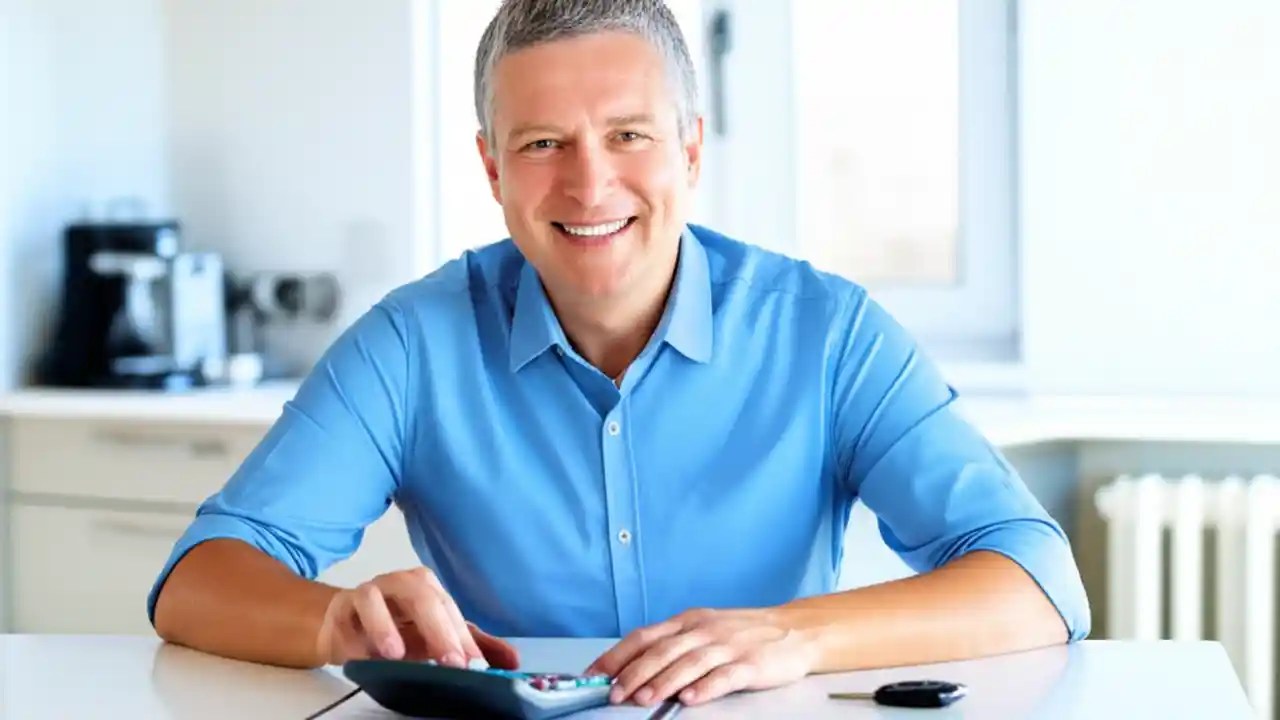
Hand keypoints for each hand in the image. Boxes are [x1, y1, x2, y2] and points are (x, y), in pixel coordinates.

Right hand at [316, 567, 518, 668]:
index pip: (450, 610)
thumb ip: (472, 647)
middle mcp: (402, 583)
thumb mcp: (435, 640)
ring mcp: (371, 590)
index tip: (475, 666)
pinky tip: (367, 654)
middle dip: (439, 630)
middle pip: (423, 597)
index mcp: (428, 588)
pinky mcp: (343, 604)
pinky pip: (350, 612)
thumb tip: (513, 661)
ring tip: (398, 655)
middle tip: (451, 662)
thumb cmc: (396, 630)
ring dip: (387, 625)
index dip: (464, 638)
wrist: (346, 628)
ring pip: (378, 596)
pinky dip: (358, 633)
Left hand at [584, 608, 817, 706]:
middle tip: (613, 694)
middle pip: (662, 650)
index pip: (644, 636)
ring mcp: (728, 646)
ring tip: (643, 698)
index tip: (594, 675)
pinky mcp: (750, 664)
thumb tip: (632, 668)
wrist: (795, 629)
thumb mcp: (704, 629)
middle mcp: (704, 630)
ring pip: (688, 663)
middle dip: (633, 673)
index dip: (617, 656)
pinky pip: (724, 676)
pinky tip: (690, 699)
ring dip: (663, 681)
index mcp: (688, 622)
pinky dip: (705, 687)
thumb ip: (673, 646)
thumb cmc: (744, 632)